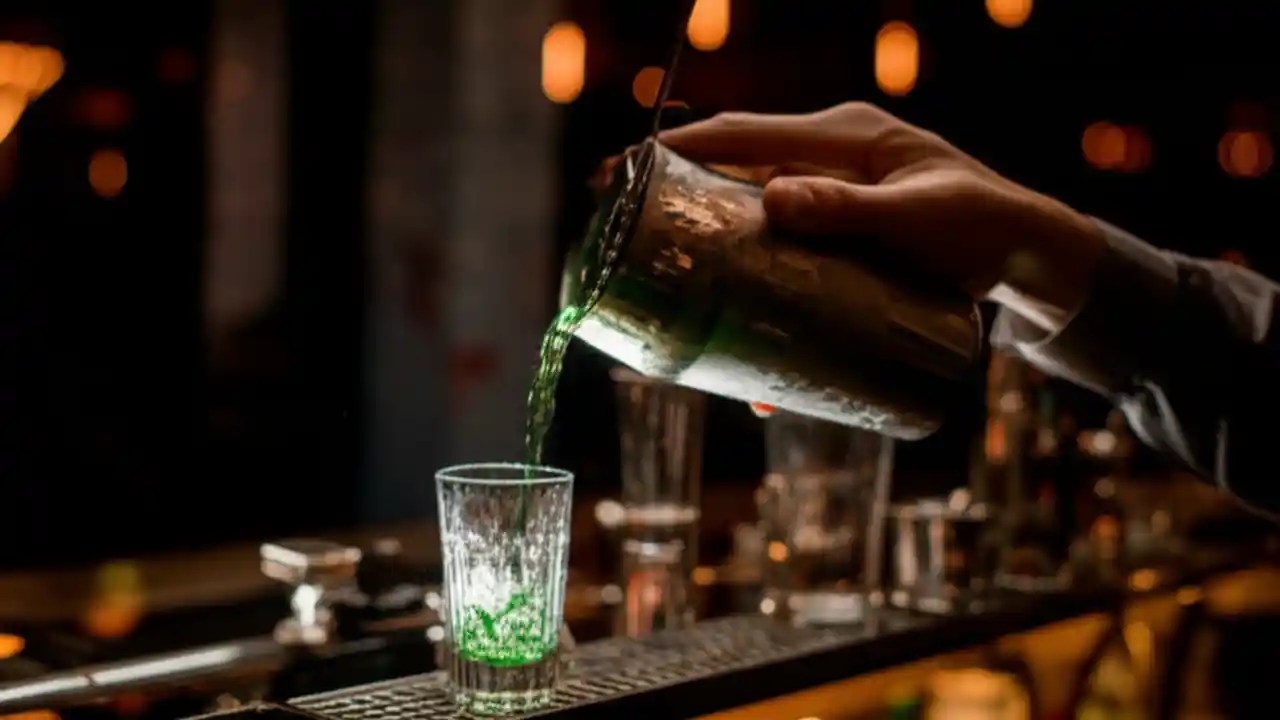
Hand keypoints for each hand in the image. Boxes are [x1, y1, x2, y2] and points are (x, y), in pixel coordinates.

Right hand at [658, 102, 1106, 332]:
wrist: (1028, 258)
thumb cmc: (983, 226)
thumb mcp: (919, 218)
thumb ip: (851, 210)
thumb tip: (774, 200)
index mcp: (844, 137)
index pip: (745, 135)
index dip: (680, 149)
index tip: (622, 171)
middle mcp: (829, 163)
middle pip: (737, 178)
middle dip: (683, 205)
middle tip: (628, 237)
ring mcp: (833, 202)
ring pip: (755, 225)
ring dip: (719, 260)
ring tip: (679, 303)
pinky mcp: (840, 240)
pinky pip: (786, 259)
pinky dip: (764, 296)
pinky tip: (759, 363)